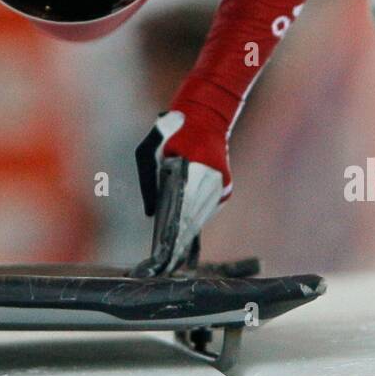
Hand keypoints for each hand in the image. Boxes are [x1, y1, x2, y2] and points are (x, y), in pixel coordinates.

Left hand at [131, 110, 229, 275]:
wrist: (205, 114)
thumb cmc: (171, 130)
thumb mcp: (149, 149)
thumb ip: (148, 181)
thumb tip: (153, 214)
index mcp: (195, 170)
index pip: (183, 207)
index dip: (174, 230)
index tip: (164, 249)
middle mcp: (213, 180)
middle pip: (195, 215)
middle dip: (180, 238)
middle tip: (165, 261)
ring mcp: (222, 184)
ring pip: (203, 215)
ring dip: (189, 233)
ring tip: (173, 256)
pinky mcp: (226, 187)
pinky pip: (209, 209)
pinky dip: (198, 221)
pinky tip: (185, 237)